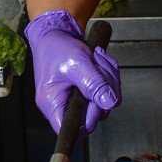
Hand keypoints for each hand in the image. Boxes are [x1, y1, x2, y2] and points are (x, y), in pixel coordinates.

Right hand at [25, 9, 120, 133]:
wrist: (57, 32)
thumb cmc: (58, 47)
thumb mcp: (78, 64)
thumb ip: (94, 84)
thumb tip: (109, 103)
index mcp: (52, 103)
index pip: (70, 129)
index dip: (89, 121)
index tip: (99, 104)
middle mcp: (62, 104)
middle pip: (94, 114)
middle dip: (103, 90)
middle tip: (99, 68)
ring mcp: (75, 98)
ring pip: (103, 100)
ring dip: (107, 78)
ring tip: (97, 60)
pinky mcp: (85, 90)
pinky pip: (105, 89)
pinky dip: (107, 74)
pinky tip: (98, 61)